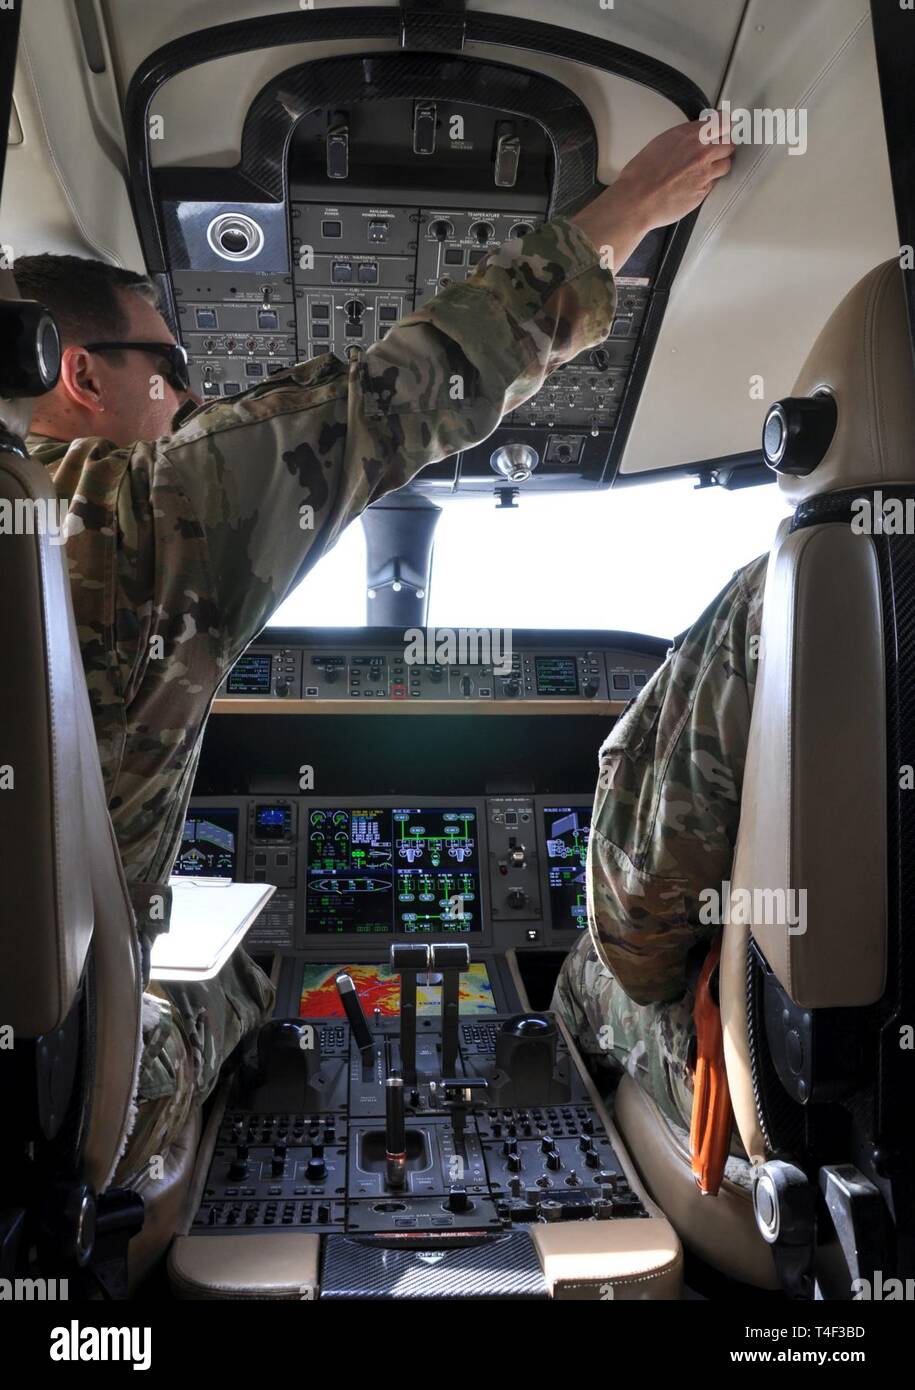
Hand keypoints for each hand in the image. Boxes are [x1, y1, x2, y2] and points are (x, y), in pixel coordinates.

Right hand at [571, 119, 733, 270]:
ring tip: (706, 168)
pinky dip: (708, 182)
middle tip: (717, 149)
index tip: (724, 126)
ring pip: (726, 164)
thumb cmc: (641, 175)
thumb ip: (683, 138)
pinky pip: (714, 183)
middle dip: (724, 146)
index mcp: (689, 135)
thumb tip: (692, 137)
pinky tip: (696, 183)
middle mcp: (701, 152)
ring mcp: (705, 172)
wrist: (637, 199)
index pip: (722, 121)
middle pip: (729, 143)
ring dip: (719, 165)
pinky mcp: (704, 191)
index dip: (724, 124)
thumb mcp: (661, 142)